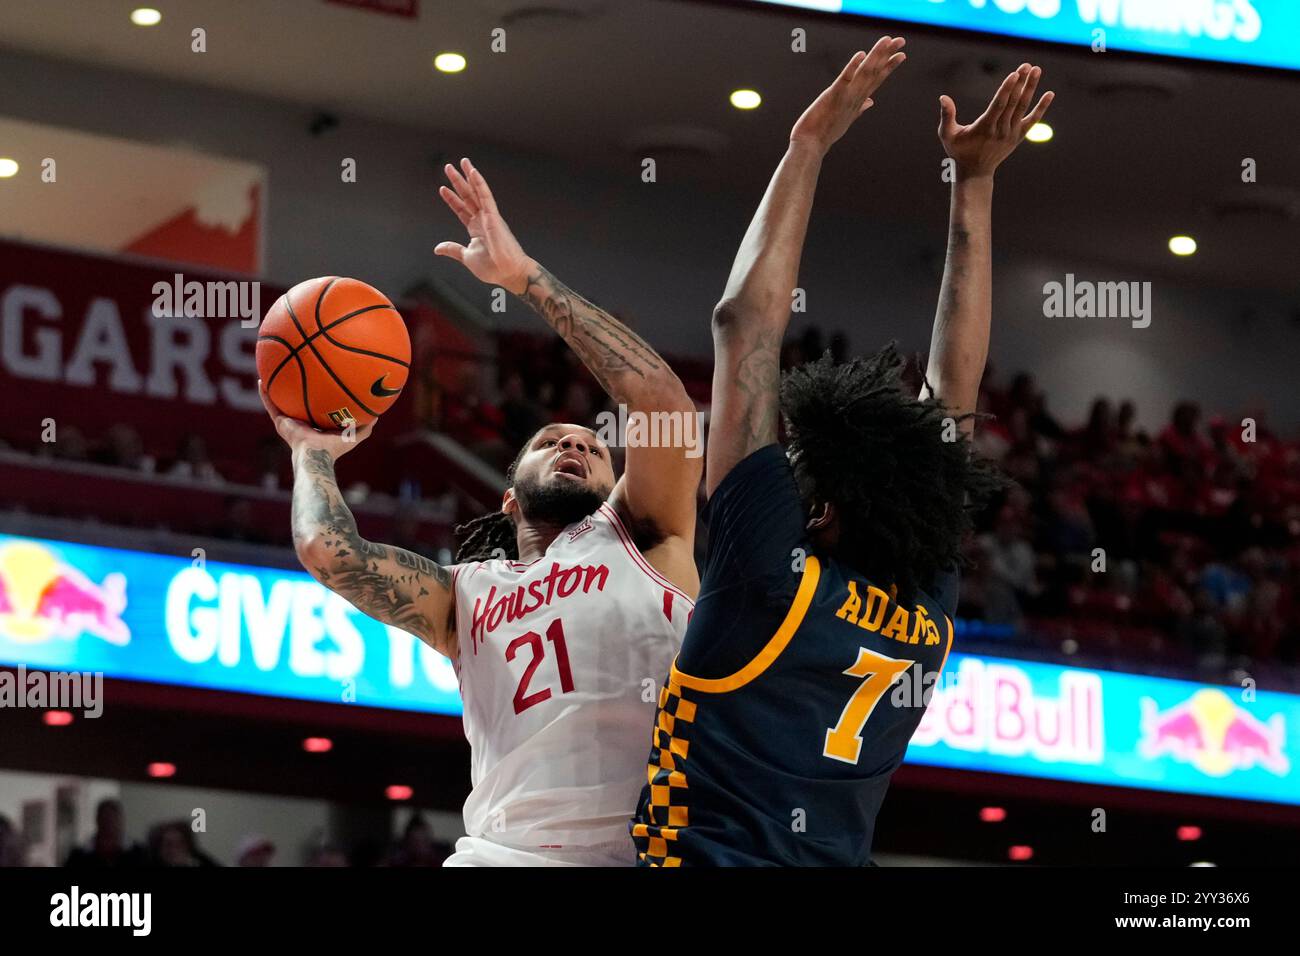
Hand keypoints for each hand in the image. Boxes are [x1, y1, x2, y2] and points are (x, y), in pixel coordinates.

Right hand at [260, 380, 371, 460]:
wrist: (316, 455)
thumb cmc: (335, 448)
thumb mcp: (355, 435)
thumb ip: (366, 426)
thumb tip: (379, 414)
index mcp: (317, 426)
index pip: (315, 409)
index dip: (316, 398)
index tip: (317, 383)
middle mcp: (301, 423)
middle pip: (297, 403)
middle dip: (295, 390)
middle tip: (294, 371)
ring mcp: (289, 423)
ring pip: (280, 402)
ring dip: (276, 388)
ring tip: (272, 371)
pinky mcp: (280, 422)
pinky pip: (270, 405)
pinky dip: (265, 394)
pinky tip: (261, 380)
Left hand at [435, 158, 532, 293]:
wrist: (508, 272)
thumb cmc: (492, 267)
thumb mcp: (467, 257)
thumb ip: (453, 249)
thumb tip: (437, 248)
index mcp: (476, 229)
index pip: (461, 209)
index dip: (452, 199)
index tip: (442, 188)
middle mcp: (482, 219)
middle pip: (467, 196)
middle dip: (457, 181)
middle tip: (449, 166)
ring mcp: (488, 216)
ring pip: (476, 192)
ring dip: (468, 176)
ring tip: (462, 161)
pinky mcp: (494, 216)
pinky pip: (485, 196)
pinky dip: (479, 183)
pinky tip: (473, 172)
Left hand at [789, 37, 906, 152]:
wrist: (810, 146)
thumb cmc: (826, 133)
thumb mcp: (846, 119)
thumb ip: (859, 108)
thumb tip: (871, 101)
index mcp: (858, 101)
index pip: (876, 80)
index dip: (888, 66)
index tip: (901, 55)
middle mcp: (855, 98)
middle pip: (874, 73)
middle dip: (888, 55)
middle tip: (901, 40)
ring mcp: (846, 97)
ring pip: (864, 73)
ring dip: (876, 56)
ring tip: (887, 41)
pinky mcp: (833, 96)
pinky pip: (844, 79)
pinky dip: (852, 67)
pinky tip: (860, 55)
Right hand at [938, 64, 1053, 178]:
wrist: (975, 172)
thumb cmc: (959, 151)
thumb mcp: (947, 135)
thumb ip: (946, 116)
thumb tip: (943, 97)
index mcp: (984, 128)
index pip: (999, 105)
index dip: (1007, 89)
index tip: (1014, 74)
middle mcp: (1000, 131)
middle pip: (1013, 103)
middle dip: (1020, 83)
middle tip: (1026, 65)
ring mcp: (1011, 134)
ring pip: (1023, 107)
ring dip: (1030, 88)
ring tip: (1036, 70)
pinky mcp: (1018, 136)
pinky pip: (1033, 120)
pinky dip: (1042, 107)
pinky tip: (1050, 94)